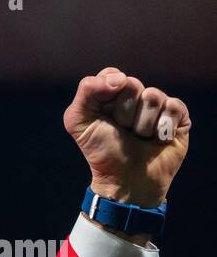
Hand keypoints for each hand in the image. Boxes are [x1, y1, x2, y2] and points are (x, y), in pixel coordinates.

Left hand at [64, 66, 189, 209]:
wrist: (126, 181)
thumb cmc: (102, 152)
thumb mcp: (79, 122)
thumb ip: (86, 91)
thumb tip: (119, 78)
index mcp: (111, 96)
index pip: (112, 74)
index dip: (107, 92)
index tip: (103, 115)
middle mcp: (135, 98)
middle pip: (132, 85)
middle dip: (123, 113)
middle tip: (122, 131)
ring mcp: (158, 106)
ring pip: (153, 96)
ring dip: (141, 124)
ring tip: (139, 138)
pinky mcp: (178, 116)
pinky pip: (173, 106)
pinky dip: (162, 127)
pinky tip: (157, 140)